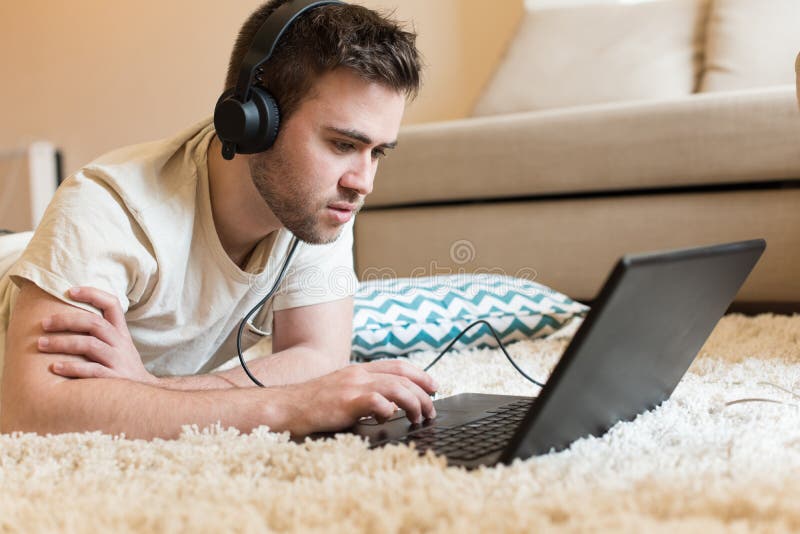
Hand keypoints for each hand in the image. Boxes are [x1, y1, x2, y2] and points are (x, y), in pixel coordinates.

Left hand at [39, 286, 157, 385]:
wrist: (143, 397)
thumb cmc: (121, 369)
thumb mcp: (119, 347)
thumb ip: (101, 333)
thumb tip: (69, 316)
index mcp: (121, 333)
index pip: (112, 304)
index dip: (93, 294)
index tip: (70, 290)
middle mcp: (121, 344)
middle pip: (94, 323)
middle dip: (66, 320)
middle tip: (44, 323)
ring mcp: (118, 361)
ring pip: (90, 345)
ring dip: (62, 343)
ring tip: (41, 344)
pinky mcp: (114, 379)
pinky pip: (91, 370)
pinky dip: (72, 368)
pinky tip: (55, 368)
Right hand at [281, 359, 437, 435]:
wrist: (286, 407)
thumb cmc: (312, 405)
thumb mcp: (341, 391)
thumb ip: (363, 394)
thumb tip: (388, 406)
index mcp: (359, 370)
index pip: (397, 366)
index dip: (420, 375)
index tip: (433, 387)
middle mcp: (358, 374)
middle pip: (402, 376)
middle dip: (423, 392)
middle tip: (431, 409)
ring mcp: (353, 386)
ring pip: (396, 387)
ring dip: (414, 403)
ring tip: (419, 417)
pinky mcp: (347, 401)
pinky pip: (377, 401)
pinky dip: (389, 410)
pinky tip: (389, 418)